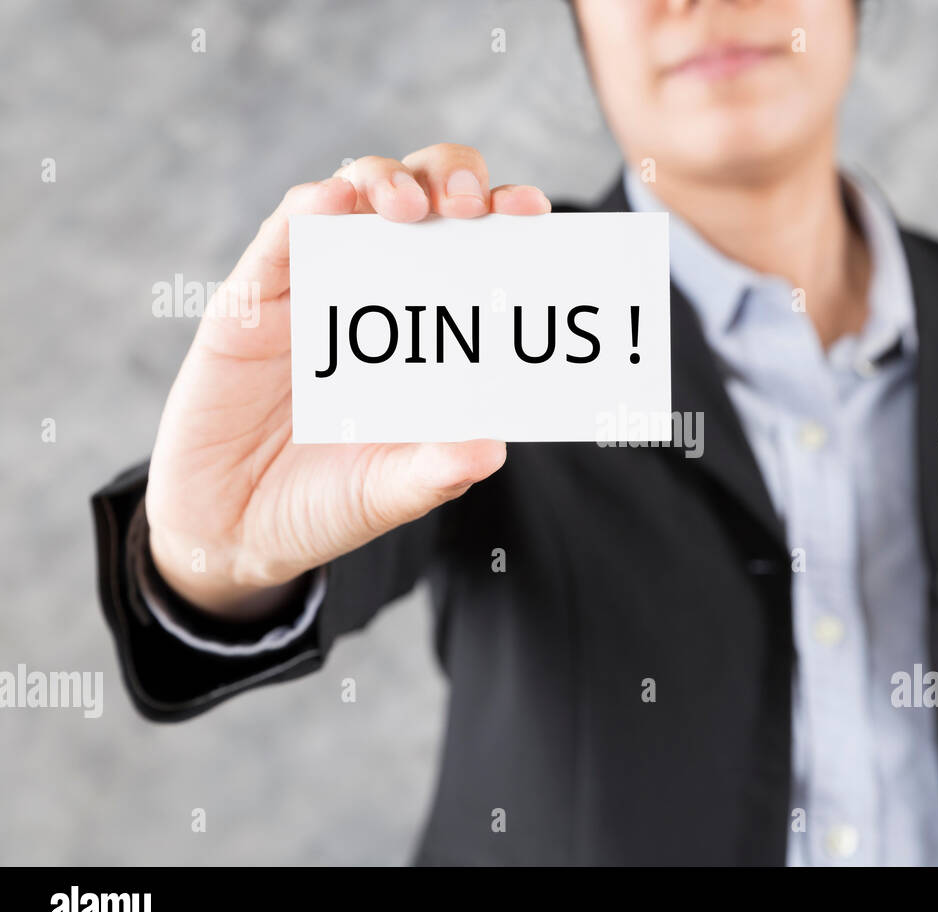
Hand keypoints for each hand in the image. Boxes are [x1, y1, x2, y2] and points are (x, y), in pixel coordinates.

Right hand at [145, 145, 549, 617]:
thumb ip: (436, 471)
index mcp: (425, 331)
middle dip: (454, 182)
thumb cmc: (324, 503)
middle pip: (424, 197)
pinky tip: (332, 201)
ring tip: (409, 206)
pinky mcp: (250, 303)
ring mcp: (313, 291)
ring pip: (353, 195)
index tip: (535, 214)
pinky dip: (307, 209)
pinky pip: (279, 239)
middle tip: (471, 207)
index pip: (474, 249)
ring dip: (387, 183)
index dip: (505, 219)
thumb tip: (494, 448)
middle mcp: (375, 295)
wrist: (230, 532)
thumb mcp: (389, 493)